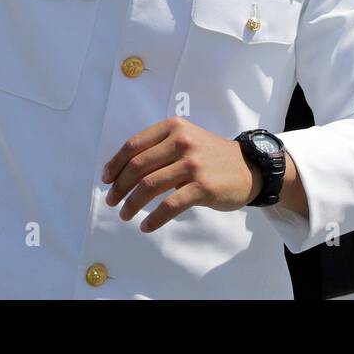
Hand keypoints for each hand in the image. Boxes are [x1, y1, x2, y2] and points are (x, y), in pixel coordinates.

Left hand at [102, 118, 260, 231]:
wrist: (248, 167)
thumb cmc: (210, 155)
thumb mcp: (186, 139)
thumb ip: (159, 148)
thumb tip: (122, 170)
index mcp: (173, 127)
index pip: (134, 145)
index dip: (115, 164)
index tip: (105, 179)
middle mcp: (182, 141)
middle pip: (138, 166)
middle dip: (119, 186)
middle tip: (112, 201)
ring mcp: (192, 164)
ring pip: (150, 186)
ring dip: (131, 204)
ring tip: (125, 214)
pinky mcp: (202, 187)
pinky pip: (170, 206)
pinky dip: (154, 219)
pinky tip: (146, 226)